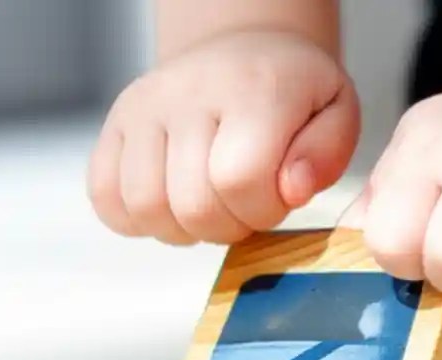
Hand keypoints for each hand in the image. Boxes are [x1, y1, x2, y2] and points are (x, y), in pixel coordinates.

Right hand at [89, 30, 359, 244]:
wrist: (244, 50)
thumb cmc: (292, 91)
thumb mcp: (336, 112)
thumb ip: (324, 156)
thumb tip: (291, 190)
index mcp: (253, 89)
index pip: (239, 181)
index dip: (262, 210)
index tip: (277, 197)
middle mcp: (189, 92)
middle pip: (192, 206)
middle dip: (229, 226)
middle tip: (246, 204)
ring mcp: (144, 107)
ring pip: (145, 208)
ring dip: (184, 228)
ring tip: (211, 204)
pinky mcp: (116, 123)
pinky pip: (106, 197)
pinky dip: (138, 219)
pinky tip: (173, 202)